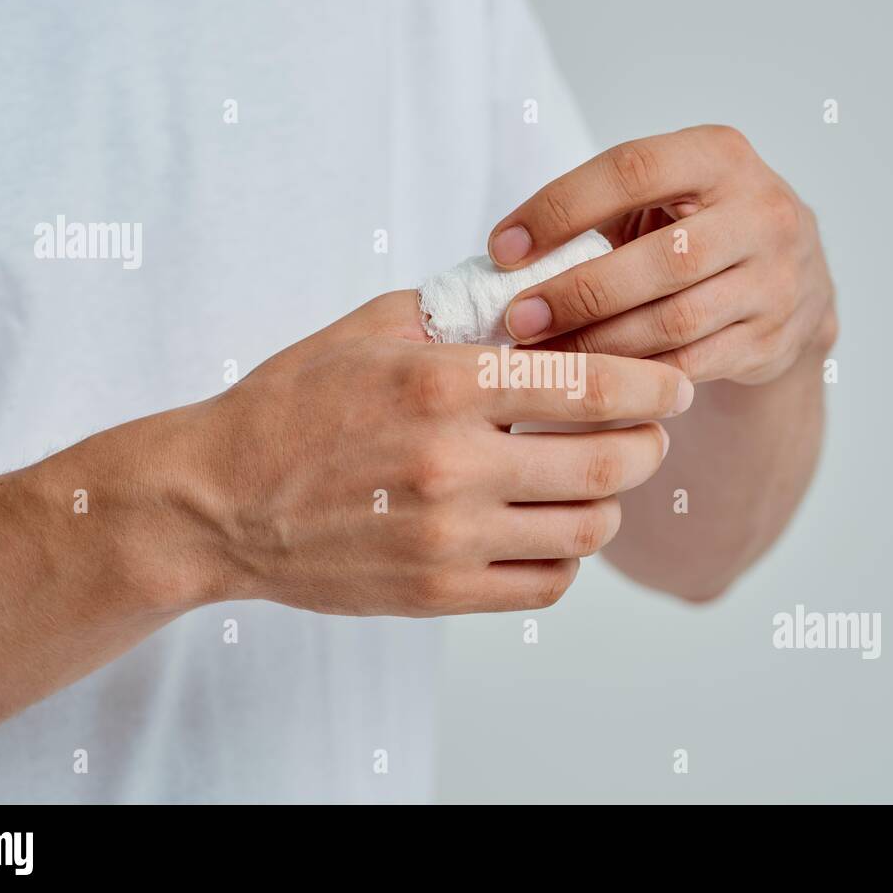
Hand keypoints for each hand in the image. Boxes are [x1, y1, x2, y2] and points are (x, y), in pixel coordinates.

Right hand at [161, 291, 692, 616]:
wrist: (217, 501)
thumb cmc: (293, 404)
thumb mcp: (370, 329)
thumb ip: (460, 311)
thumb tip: (543, 298)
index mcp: (443, 384)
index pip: (591, 382)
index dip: (654, 384)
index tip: (676, 384)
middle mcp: (454, 464)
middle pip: (612, 462)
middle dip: (650, 444)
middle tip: (650, 433)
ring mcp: (447, 538)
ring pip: (590, 529)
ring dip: (611, 501)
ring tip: (595, 480)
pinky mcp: (438, 594)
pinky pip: (549, 584)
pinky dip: (569, 556)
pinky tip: (550, 528)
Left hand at [488, 125, 836, 384]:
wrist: (793, 278)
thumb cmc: (698, 227)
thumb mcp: (665, 194)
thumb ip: (601, 208)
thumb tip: (505, 255)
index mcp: (720, 155)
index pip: (632, 169)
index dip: (560, 209)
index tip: (502, 249)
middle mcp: (760, 213)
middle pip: (660, 259)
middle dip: (578, 294)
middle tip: (519, 319)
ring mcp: (775, 280)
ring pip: (674, 322)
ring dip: (599, 345)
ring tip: (543, 356)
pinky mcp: (772, 339)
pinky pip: (690, 366)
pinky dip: (633, 377)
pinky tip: (590, 380)